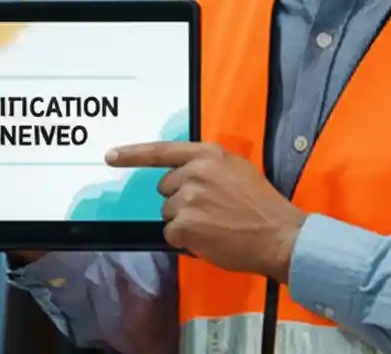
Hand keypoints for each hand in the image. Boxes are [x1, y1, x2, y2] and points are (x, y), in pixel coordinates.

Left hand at [107, 141, 304, 281]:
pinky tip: (209, 239)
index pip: (162, 151)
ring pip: (168, 212)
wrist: (279, 235)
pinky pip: (171, 233)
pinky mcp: (185, 225)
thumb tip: (183, 174)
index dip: (133, 154)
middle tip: (210, 210)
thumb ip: (208, 167)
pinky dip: (185, 240)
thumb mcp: (237, 170)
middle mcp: (194, 172)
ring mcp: (188, 199)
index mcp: (208, 154)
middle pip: (165, 188)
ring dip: (184, 221)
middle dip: (181, 200)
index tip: (111, 156)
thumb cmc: (261, 205)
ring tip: (214, 225)